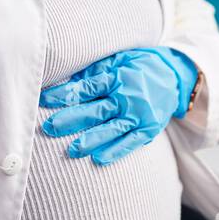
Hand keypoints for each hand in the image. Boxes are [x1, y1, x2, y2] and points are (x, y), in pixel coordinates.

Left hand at [38, 47, 198, 164]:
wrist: (174, 77)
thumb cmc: (138, 66)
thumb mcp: (117, 60)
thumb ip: (94, 71)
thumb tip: (65, 80)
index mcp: (117, 77)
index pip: (87, 87)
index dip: (65, 94)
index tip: (44, 100)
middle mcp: (128, 96)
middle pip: (96, 110)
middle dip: (71, 119)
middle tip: (49, 127)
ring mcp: (139, 114)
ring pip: (112, 129)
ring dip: (91, 140)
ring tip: (72, 150)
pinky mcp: (149, 128)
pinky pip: (131, 142)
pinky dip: (116, 151)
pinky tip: (99, 159)